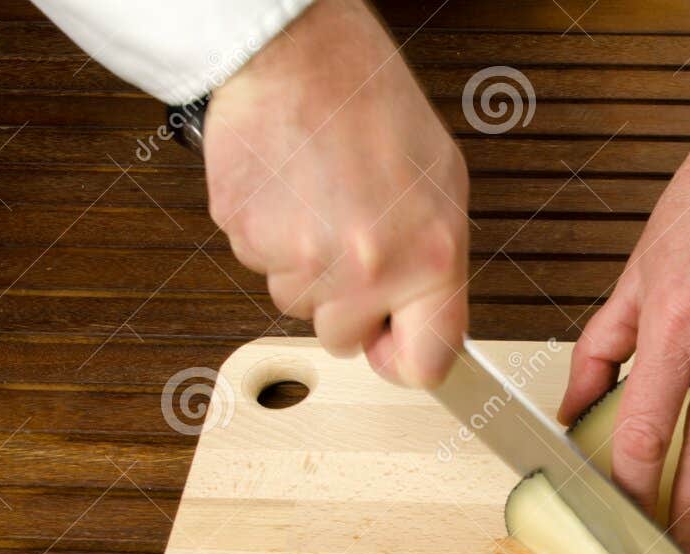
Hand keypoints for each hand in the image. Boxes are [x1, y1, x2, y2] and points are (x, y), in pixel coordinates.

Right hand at [203, 0, 467, 384]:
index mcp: (431, 258)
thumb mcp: (442, 188)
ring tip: (320, 197)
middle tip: (350, 232)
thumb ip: (435, 270)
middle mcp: (369, 267)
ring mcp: (302, 257)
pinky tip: (289, 188)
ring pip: (297, 302)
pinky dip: (271, 234)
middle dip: (346, 300)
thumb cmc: (373, 107)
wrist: (301, 52)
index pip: (425, 365)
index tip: (394, 343)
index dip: (404, 358)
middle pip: (344, 337)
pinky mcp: (248, 236)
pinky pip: (259, 264)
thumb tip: (422, 326)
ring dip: (306, 264)